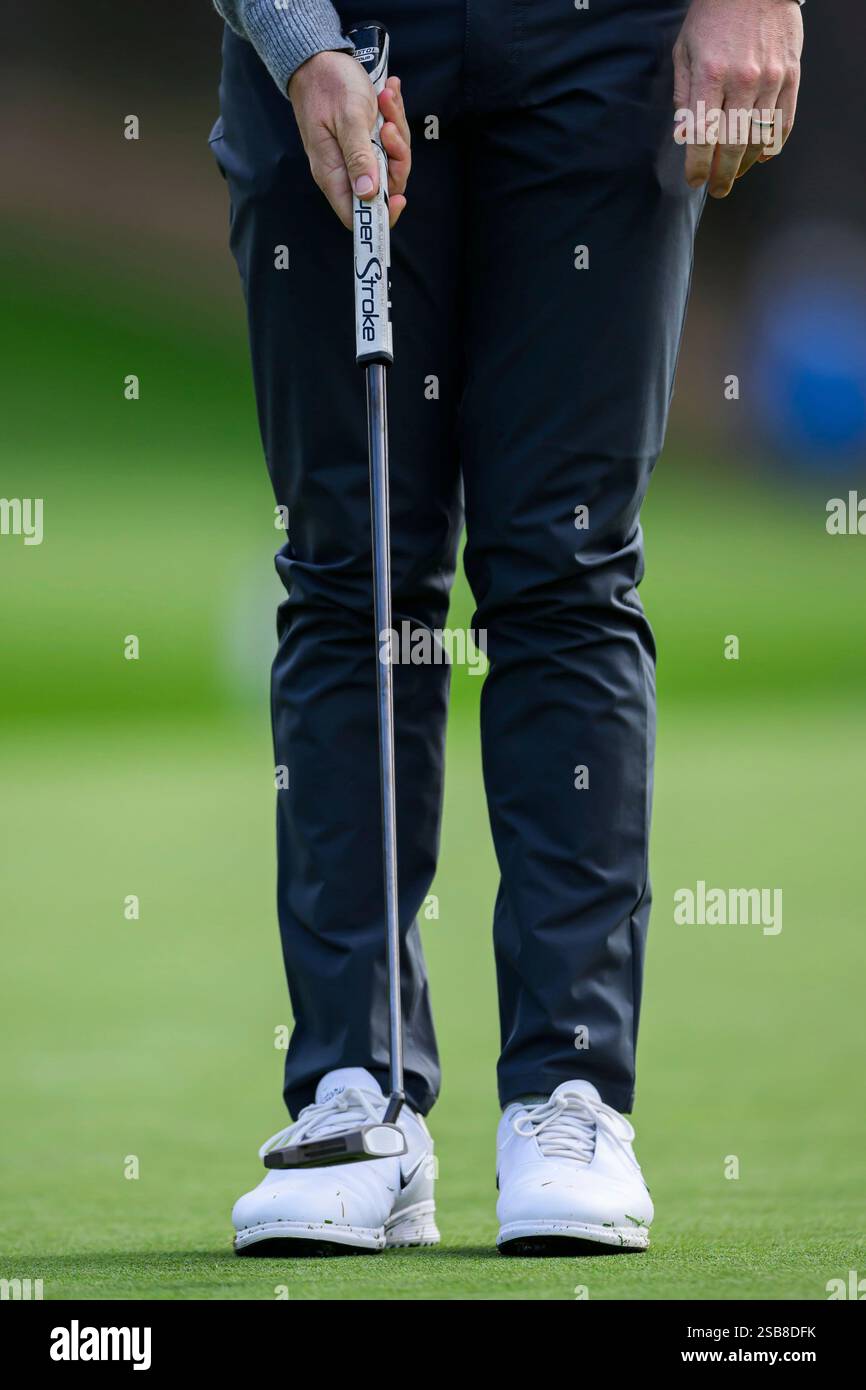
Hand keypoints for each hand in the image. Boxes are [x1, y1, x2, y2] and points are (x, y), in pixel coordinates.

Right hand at [288, 50, 410, 228]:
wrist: (320, 57)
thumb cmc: (328, 85)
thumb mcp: (349, 120)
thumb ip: (358, 157)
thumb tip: (367, 193)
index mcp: (332, 173)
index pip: (357, 215)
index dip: (380, 212)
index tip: (399, 197)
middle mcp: (345, 169)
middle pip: (383, 186)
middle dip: (397, 159)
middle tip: (390, 128)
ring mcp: (357, 154)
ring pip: (391, 161)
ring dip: (397, 131)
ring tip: (387, 100)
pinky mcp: (366, 139)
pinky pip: (390, 141)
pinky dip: (394, 118)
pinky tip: (389, 95)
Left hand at [673, 0, 802, 197]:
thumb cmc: (713, 16)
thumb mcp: (685, 49)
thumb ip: (683, 93)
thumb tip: (684, 134)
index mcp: (710, 74)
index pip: (702, 135)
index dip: (698, 165)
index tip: (694, 180)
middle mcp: (742, 79)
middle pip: (731, 145)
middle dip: (721, 175)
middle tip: (716, 190)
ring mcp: (770, 78)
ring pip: (758, 137)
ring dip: (744, 164)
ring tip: (734, 175)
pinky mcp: (791, 74)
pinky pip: (784, 121)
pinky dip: (772, 145)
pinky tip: (760, 156)